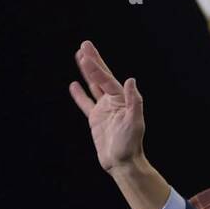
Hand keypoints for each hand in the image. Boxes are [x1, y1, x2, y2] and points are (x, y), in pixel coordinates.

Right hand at [70, 40, 145, 172]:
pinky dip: (80, 95)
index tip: (85, 56)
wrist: (123, 164)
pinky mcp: (95, 120)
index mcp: (122, 100)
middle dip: (93, 61)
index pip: (107, 80)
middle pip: (101, 77)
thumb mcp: (135, 122)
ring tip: (80, 56)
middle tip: (84, 44)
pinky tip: (74, 85)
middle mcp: (113, 102)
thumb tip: (131, 80)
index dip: (96, 68)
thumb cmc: (130, 145)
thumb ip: (134, 101)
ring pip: (93, 86)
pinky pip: (85, 103)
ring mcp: (104, 110)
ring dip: (87, 72)